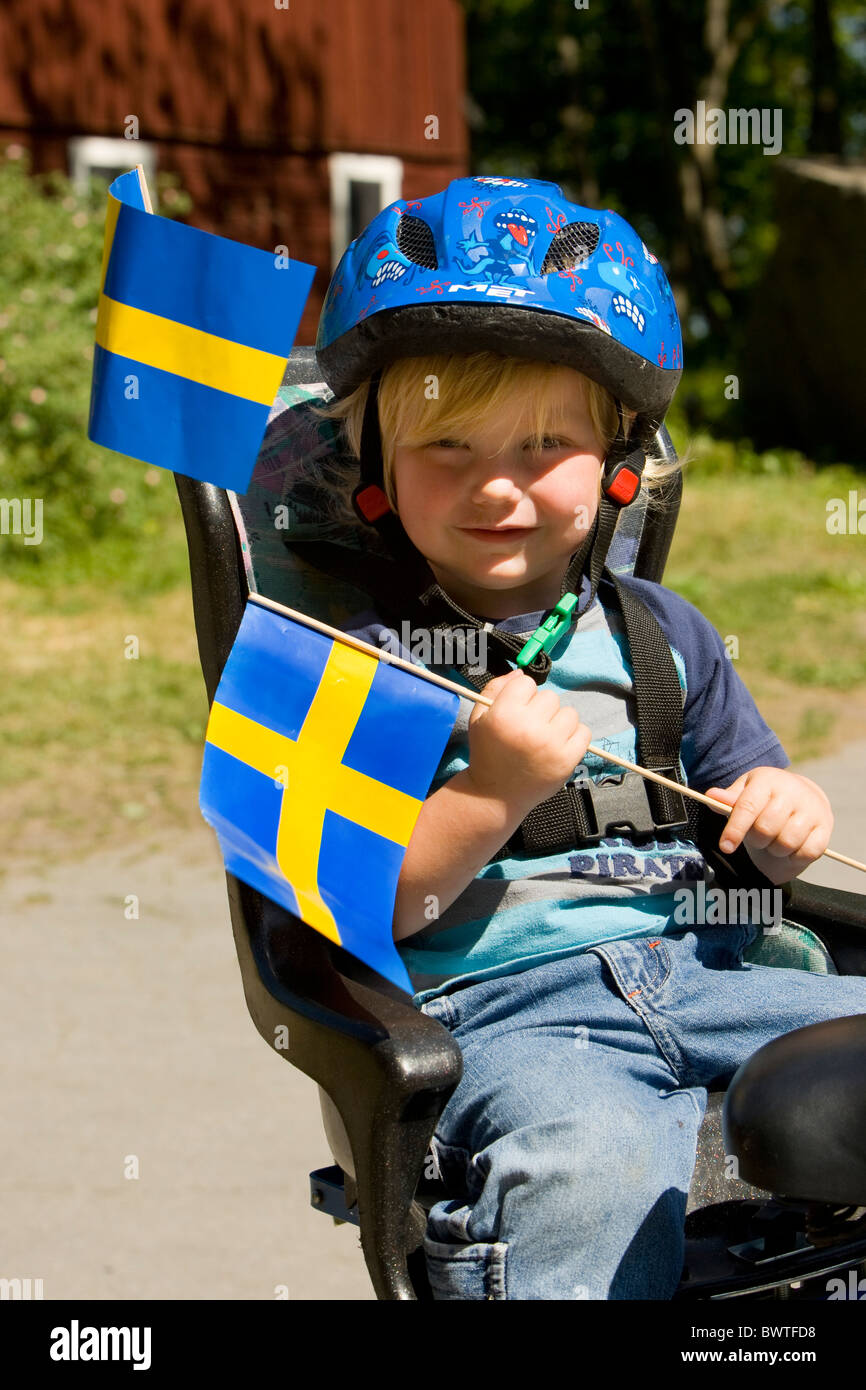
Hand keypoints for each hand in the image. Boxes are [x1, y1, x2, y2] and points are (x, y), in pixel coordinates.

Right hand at [466, 670, 591, 811]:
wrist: (495, 795)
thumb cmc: (487, 753)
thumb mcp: (478, 718)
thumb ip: (495, 689)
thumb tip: (521, 673)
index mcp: (504, 714)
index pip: (527, 683)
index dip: (522, 696)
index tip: (516, 711)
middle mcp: (528, 727)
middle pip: (550, 696)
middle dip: (541, 709)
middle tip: (530, 728)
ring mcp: (550, 744)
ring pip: (569, 712)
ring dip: (559, 721)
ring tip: (545, 737)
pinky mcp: (567, 760)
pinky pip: (583, 732)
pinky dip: (574, 736)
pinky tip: (558, 745)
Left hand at [704, 769, 832, 884]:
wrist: (803, 797)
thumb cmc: (765, 797)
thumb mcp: (745, 793)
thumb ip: (728, 799)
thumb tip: (711, 796)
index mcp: (768, 780)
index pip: (748, 807)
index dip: (735, 829)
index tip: (725, 847)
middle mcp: (792, 792)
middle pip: (765, 829)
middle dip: (756, 839)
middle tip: (758, 836)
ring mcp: (811, 810)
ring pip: (786, 843)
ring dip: (774, 849)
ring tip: (774, 839)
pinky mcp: (824, 828)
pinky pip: (806, 853)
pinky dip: (794, 856)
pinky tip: (791, 847)